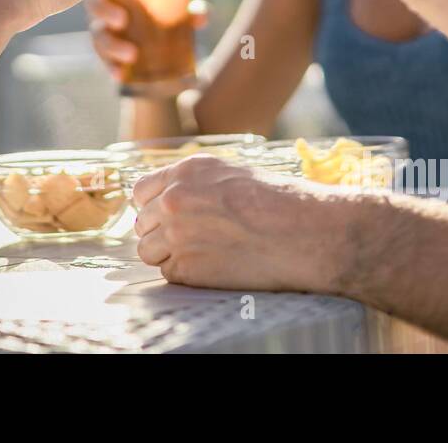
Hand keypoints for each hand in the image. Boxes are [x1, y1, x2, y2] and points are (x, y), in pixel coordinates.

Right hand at [85, 0, 208, 81]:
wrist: (165, 50)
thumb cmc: (167, 17)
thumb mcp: (181, 14)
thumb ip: (191, 12)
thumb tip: (200, 16)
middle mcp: (107, 9)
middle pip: (95, 6)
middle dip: (105, 12)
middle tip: (122, 21)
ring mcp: (104, 33)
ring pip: (98, 36)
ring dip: (112, 45)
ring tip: (131, 55)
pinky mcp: (107, 55)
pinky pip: (104, 60)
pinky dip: (111, 67)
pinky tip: (119, 75)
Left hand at [132, 155, 359, 293]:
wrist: (306, 232)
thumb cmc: (281, 202)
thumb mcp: (232, 173)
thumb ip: (197, 183)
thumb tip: (174, 198)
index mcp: (186, 171)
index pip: (142, 191)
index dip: (153, 206)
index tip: (166, 216)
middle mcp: (174, 199)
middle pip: (142, 223)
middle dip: (161, 232)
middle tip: (189, 240)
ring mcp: (177, 234)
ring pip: (148, 251)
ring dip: (168, 255)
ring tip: (201, 254)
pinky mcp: (186, 268)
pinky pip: (169, 273)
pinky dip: (185, 274)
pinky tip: (213, 267)